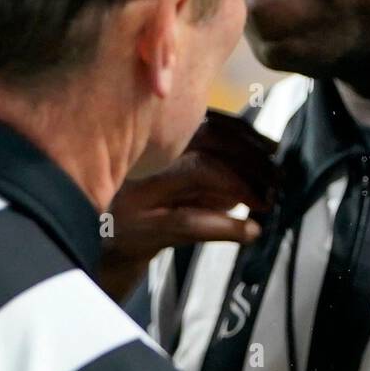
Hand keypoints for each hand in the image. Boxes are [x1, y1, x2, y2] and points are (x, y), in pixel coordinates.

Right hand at [99, 109, 282, 300]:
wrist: (91, 249)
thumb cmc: (140, 211)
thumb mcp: (172, 180)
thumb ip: (210, 166)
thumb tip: (263, 160)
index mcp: (152, 135)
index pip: (208, 120)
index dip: (248, 133)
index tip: (275, 149)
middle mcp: (142, 153)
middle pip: (208, 139)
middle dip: (253, 158)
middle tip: (278, 180)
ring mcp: (138, 190)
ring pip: (201, 171)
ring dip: (245, 186)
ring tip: (268, 202)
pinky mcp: (139, 229)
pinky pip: (189, 221)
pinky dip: (227, 227)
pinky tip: (251, 232)